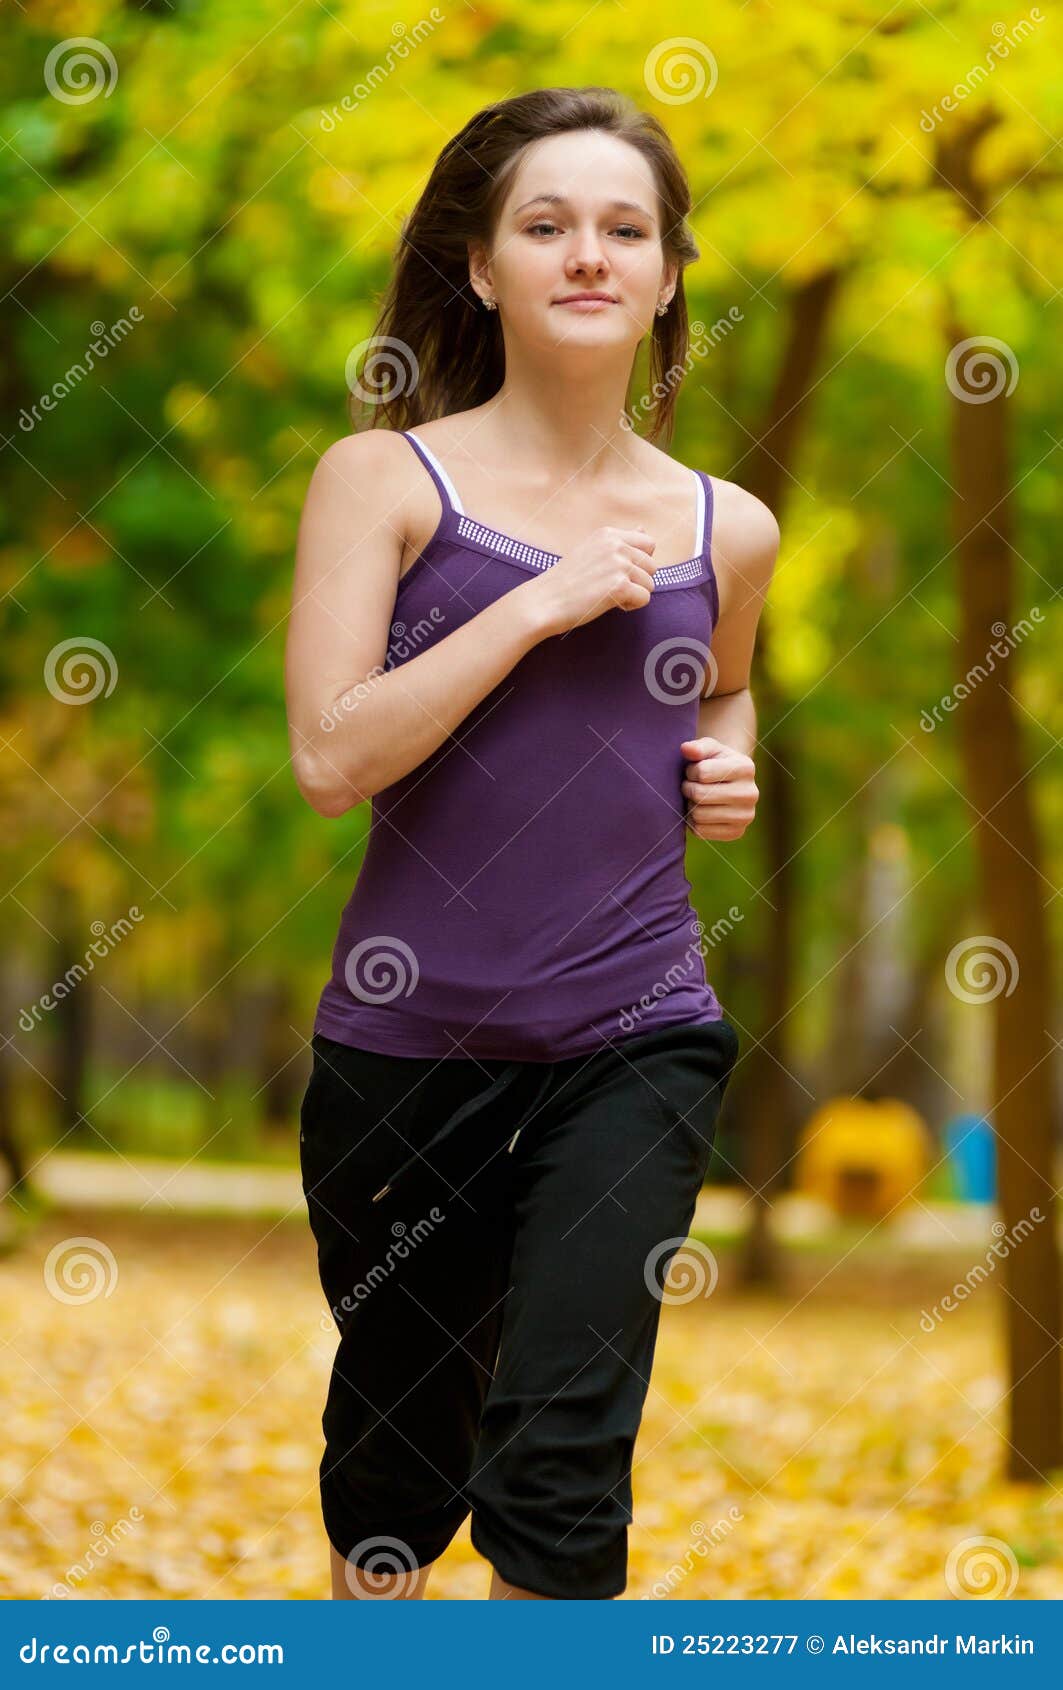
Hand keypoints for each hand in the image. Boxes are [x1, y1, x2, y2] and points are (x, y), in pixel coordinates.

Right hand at [527, 526, 657, 635]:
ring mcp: (619, 565)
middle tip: (610, 587)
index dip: (639, 563)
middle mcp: (616, 545)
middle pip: (652, 566)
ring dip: (633, 594)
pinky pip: (644, 599)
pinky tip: (609, 604)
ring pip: (650, 584)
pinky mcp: (620, 586)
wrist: (544, 601)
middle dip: (637, 581)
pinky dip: (629, 606)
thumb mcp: (592, 551)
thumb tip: (643, 528)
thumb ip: (620, 541)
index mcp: (609, 534)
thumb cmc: (566, 581)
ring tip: (607, 595)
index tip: (618, 572)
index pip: (648, 544)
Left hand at [680, 736, 758, 840]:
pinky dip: (693, 822)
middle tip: (690, 786)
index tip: (694, 770)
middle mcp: (751, 793)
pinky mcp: (737, 832)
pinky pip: (701, 831)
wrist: (730, 783)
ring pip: (699, 815)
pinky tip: (700, 811)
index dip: (691, 771)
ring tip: (695, 798)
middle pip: (700, 795)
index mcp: (745, 768)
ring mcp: (746, 816)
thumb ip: (697, 747)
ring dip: (689, 806)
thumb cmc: (715, 762)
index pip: (702, 772)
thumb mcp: (709, 748)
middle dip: (688, 789)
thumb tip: (686, 749)